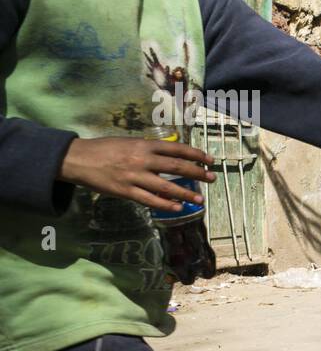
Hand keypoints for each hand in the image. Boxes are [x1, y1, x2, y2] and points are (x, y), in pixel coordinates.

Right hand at [58, 137, 214, 211]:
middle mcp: (142, 159)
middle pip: (177, 166)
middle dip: (197, 173)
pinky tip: (178, 207)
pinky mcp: (126, 191)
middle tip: (212, 178)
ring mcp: (135, 176)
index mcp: (144, 145)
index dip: (196, 154)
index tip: (210, 160)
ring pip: (167, 186)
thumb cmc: (105, 149)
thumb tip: (171, 156)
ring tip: (200, 199)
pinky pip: (150, 200)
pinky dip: (166, 204)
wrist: (78, 159)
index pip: (177, 148)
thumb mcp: (129, 142)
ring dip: (186, 194)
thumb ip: (149, 149)